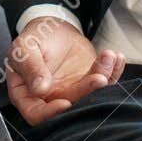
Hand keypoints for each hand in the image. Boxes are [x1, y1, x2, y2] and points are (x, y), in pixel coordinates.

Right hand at [4, 16, 124, 124]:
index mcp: (26, 94)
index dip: (50, 113)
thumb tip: (40, 89)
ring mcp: (71, 93)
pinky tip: (116, 57)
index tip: (65, 103)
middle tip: (100, 77)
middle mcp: (50, 98)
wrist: (55, 27)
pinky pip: (103, 83)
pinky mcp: (88, 83)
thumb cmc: (35, 36)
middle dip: (86, 92)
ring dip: (103, 78)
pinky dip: (112, 71)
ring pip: (90, 95)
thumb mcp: (26, 46)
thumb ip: (30, 67)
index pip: (35, 113)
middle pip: (68, 107)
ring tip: (108, 56)